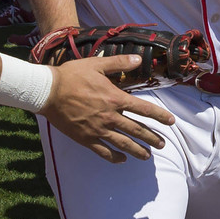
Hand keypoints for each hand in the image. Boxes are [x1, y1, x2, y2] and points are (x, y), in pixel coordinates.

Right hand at [41, 55, 175, 161]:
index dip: (160, 116)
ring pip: (123, 144)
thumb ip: (120, 62)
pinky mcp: (85, 138)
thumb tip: (139, 58)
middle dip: (152, 138)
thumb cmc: (72, 76)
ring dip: (137, 151)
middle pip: (137, 130)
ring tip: (147, 156)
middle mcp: (110, 117)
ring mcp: (98, 130)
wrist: (48, 91)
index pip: (144, 109)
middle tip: (162, 145)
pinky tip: (122, 160)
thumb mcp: (97, 65)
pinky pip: (103, 151)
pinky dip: (114, 157)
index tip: (171, 122)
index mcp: (115, 98)